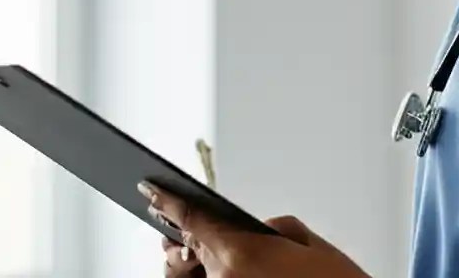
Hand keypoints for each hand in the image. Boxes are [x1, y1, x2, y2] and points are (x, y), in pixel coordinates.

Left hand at [140, 182, 369, 277]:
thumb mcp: (308, 244)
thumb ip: (273, 229)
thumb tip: (255, 231)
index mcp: (240, 251)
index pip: (191, 218)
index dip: (167, 201)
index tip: (150, 189)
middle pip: (191, 250)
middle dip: (193, 241)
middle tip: (204, 236)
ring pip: (203, 275)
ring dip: (208, 266)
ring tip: (237, 263)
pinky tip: (243, 272)